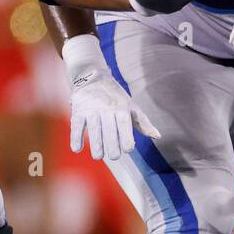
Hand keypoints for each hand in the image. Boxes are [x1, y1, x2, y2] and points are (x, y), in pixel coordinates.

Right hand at [63, 34, 159, 159]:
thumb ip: (143, 122)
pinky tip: (77, 149)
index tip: (127, 149)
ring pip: (94, 130)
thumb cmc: (115, 97)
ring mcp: (91, 109)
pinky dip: (76, 138)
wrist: (92, 77)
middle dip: (112, 147)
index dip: (127, 140)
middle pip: (110, 131)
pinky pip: (77, 126)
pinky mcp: (78, 110)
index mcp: (121, 108)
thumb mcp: (131, 106)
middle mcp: (107, 108)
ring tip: (98, 156)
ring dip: (96, 146)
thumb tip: (157, 136)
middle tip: (113, 156)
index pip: (125, 126)